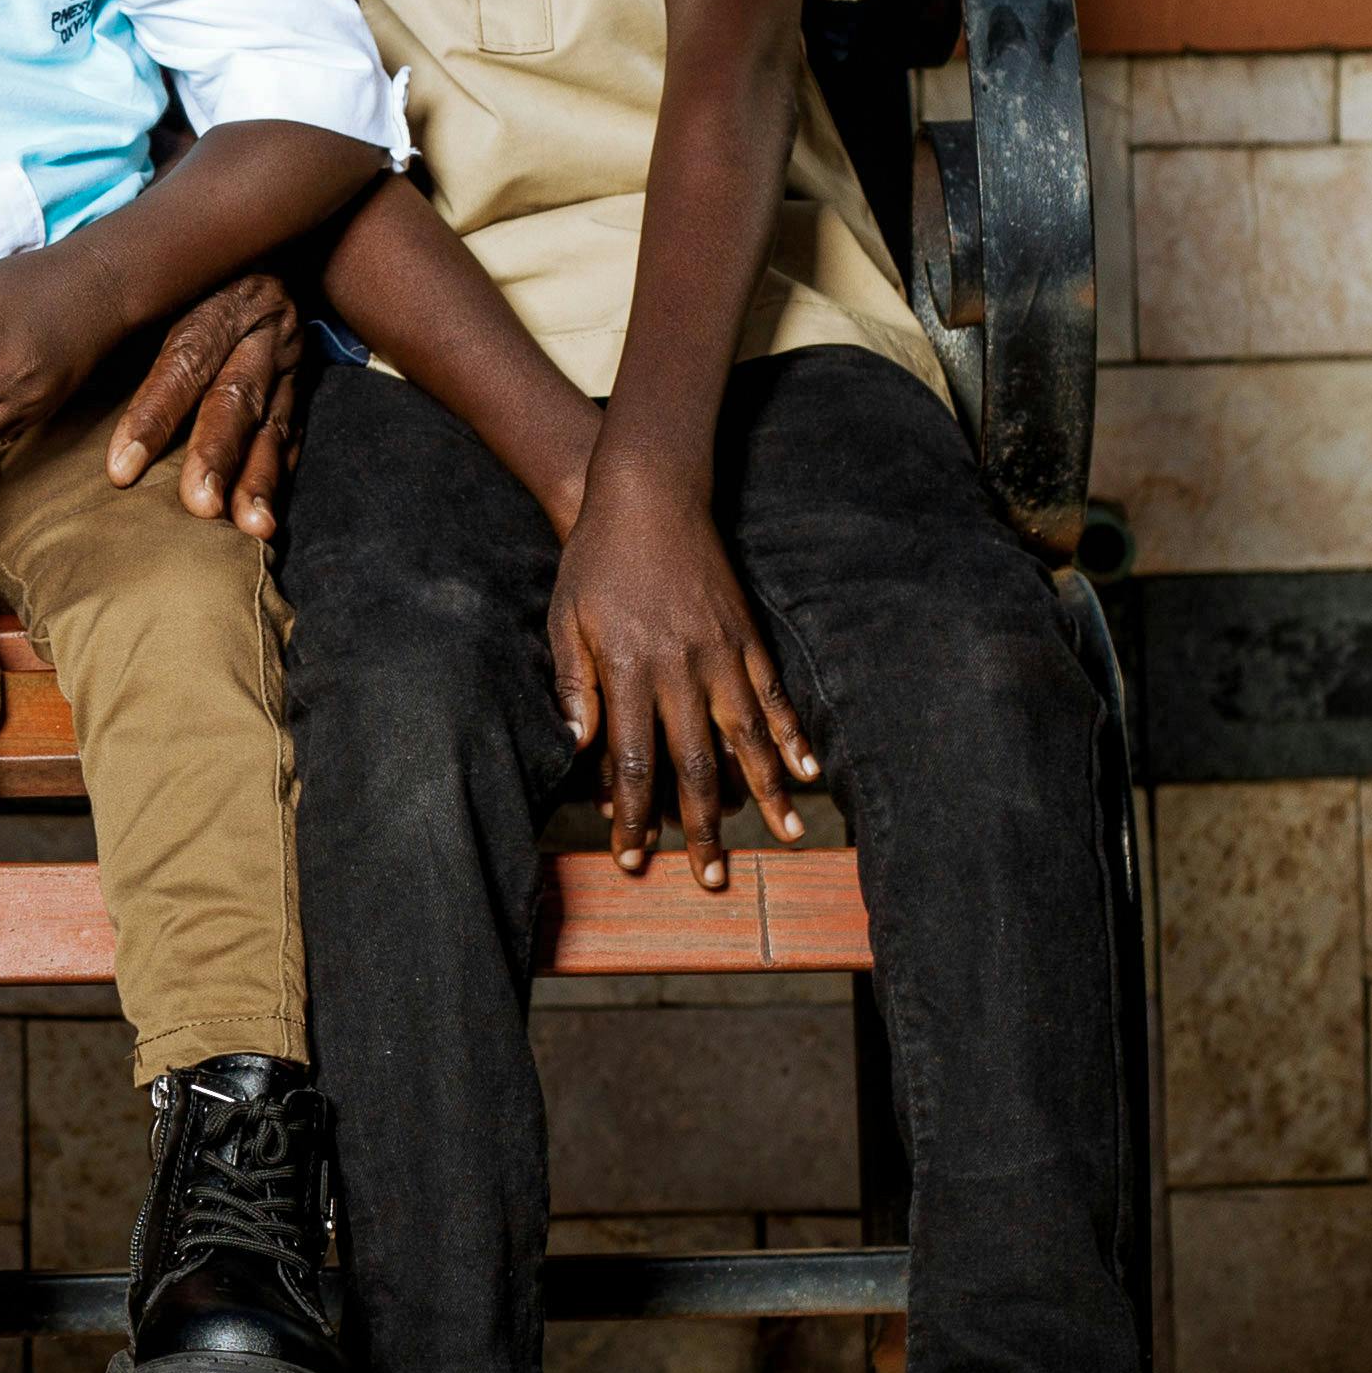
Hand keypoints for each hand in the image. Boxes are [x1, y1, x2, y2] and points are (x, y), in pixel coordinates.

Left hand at [105, 269, 311, 532]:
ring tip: (252, 527)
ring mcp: (287, 360)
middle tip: (200, 505)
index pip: (184, 358)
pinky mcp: (303, 386)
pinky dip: (277, 476)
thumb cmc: (191, 276)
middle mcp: (260, 329)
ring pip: (272, 422)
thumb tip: (49, 372)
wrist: (270, 244)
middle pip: (235, 395)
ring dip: (259, 479)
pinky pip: (292, 435)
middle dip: (216, 453)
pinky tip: (266, 515)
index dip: (154, 414)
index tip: (121, 469)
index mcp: (217, 299)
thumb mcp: (165, 281)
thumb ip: (122, 322)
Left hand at [550, 457, 819, 881]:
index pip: (633, 764)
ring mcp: (721, 654)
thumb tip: (576, 748)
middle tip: (712, 878)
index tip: (634, 859)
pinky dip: (791, 737)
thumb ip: (572, 685)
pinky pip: (773, 697)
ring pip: (746, 739)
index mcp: (628, 672)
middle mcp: (680, 671)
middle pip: (695, 766)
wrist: (649, 495)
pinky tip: (808, 772)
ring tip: (786, 838)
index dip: (635, 817)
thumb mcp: (563, 619)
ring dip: (767, 795)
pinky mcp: (747, 636)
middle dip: (703, 828)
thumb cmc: (594, 560)